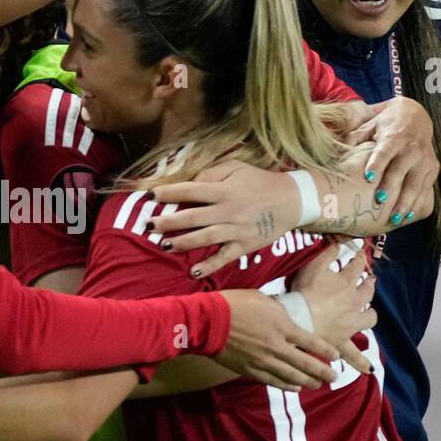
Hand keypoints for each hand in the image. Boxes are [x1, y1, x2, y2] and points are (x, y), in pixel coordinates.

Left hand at [148, 160, 295, 274]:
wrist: (291, 200)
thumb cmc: (259, 181)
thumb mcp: (236, 168)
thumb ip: (211, 174)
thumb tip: (190, 184)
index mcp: (223, 190)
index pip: (190, 191)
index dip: (168, 193)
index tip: (149, 195)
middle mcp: (228, 210)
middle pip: (192, 217)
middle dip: (168, 221)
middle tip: (149, 225)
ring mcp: (236, 230)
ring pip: (204, 238)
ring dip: (183, 242)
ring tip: (164, 245)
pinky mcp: (244, 245)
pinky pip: (224, 258)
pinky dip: (209, 266)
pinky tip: (193, 271)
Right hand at [216, 289, 339, 391]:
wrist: (208, 322)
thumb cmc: (234, 305)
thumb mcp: (262, 299)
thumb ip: (279, 311)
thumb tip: (287, 317)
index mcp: (283, 327)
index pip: (312, 343)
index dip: (326, 351)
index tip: (335, 356)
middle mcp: (277, 347)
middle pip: (306, 364)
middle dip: (323, 372)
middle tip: (334, 377)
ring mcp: (264, 361)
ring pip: (292, 377)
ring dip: (308, 382)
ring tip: (318, 385)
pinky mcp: (250, 370)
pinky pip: (273, 381)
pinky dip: (286, 385)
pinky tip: (295, 388)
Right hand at [291, 242, 375, 372]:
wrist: (298, 320)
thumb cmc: (302, 293)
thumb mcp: (312, 266)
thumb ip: (327, 253)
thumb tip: (338, 240)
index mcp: (347, 283)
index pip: (357, 266)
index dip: (359, 258)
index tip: (360, 253)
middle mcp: (354, 303)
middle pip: (367, 291)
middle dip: (368, 285)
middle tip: (367, 282)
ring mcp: (351, 323)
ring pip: (369, 318)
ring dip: (369, 315)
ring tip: (367, 314)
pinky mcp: (343, 341)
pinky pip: (354, 354)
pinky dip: (360, 361)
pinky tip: (367, 369)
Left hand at [343, 97, 437, 222]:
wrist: (416, 116)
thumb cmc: (385, 125)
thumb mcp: (369, 125)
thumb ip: (354, 138)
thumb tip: (336, 151)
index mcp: (394, 136)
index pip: (385, 152)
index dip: (377, 164)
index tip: (368, 178)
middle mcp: (412, 148)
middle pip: (401, 170)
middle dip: (391, 187)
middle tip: (379, 203)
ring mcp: (425, 159)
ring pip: (416, 183)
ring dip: (406, 202)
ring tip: (395, 218)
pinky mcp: (432, 168)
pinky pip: (426, 188)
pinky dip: (418, 203)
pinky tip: (408, 216)